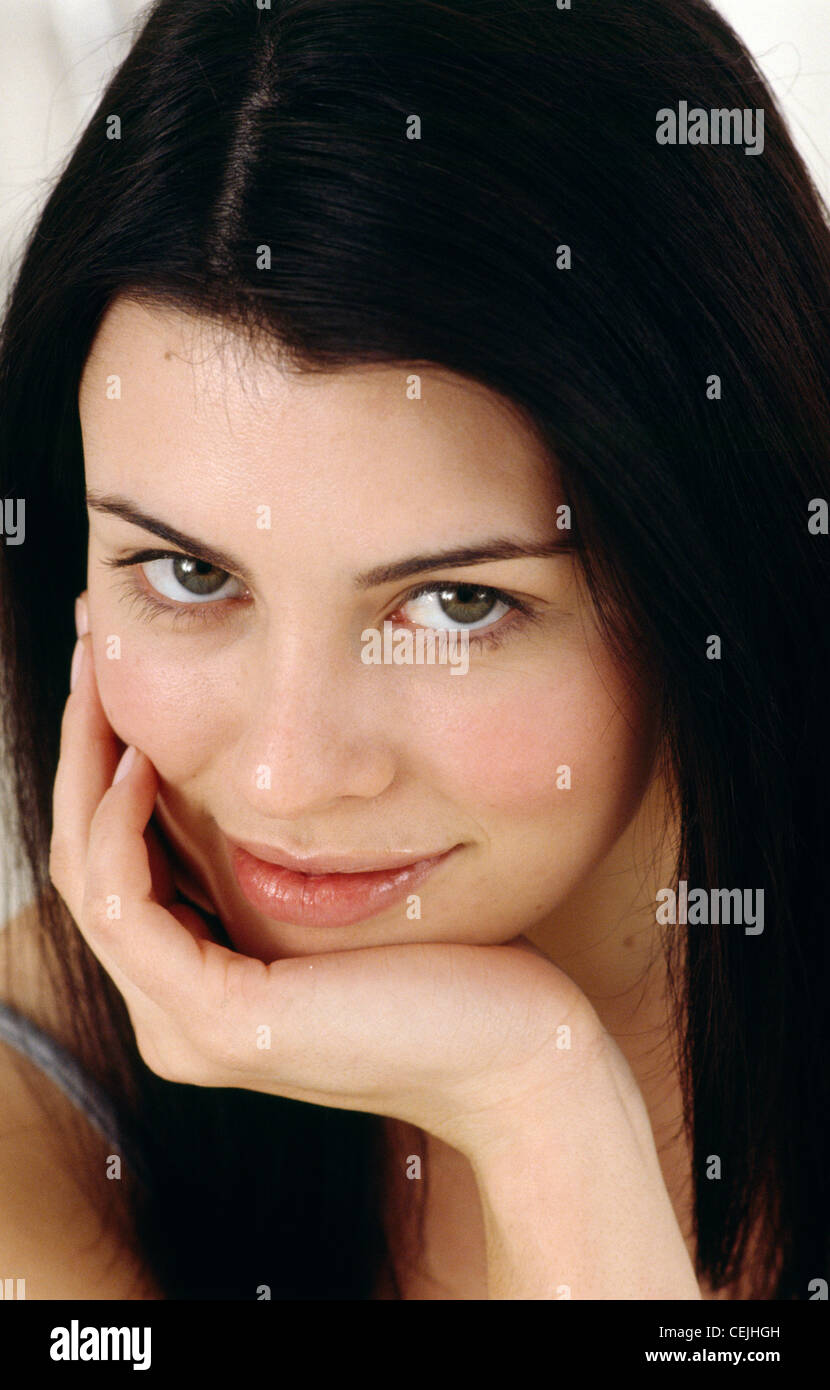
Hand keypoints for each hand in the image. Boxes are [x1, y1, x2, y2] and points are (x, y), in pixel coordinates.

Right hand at [51, 623, 624, 1162]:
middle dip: (80, 749)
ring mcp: (189, 1027)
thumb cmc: (456, 966)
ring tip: (94, 679)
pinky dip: (117, 828)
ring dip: (83, 770)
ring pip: (88, 879)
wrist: (516, 1053)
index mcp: (201, 990)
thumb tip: (253, 759)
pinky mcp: (219, 1020)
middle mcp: (176, 1016)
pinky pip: (124, 906)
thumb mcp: (345, 891)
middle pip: (85, 864)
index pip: (116, 869)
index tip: (109, 673)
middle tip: (84, 649)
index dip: (101, 766)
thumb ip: (283, 852)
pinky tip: (139, 759)